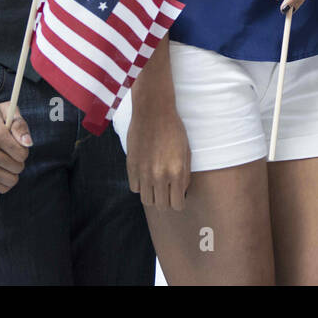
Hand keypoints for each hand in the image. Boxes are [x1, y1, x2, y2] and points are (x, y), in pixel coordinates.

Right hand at [0, 95, 31, 192]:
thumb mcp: (7, 110)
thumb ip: (20, 126)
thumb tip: (28, 144)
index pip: (21, 154)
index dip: (24, 149)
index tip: (17, 143)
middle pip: (16, 167)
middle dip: (19, 160)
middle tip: (11, 151)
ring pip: (9, 180)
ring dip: (13, 171)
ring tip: (7, 160)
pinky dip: (5, 181)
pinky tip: (2, 169)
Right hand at [126, 94, 190, 210]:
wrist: (153, 112)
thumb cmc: (173, 129)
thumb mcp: (186, 151)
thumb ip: (185, 174)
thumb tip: (181, 192)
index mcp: (177, 172)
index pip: (177, 204)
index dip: (178, 203)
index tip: (177, 197)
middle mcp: (160, 176)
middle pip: (161, 206)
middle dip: (166, 201)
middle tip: (167, 192)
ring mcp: (144, 172)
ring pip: (146, 200)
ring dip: (152, 195)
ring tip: (155, 184)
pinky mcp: (131, 167)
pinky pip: (134, 188)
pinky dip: (140, 185)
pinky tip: (145, 175)